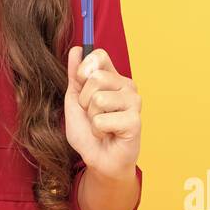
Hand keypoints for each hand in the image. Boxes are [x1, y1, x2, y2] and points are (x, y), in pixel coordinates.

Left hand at [64, 47, 141, 180]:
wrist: (98, 160)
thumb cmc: (88, 132)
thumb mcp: (74, 100)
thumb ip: (74, 76)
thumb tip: (75, 49)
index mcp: (113, 77)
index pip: (99, 55)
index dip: (83, 70)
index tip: (82, 86)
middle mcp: (127, 86)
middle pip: (95, 78)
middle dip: (84, 100)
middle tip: (92, 114)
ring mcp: (133, 102)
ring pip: (98, 99)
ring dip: (91, 118)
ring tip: (100, 126)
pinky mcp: (135, 121)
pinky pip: (102, 120)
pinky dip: (97, 131)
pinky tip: (108, 135)